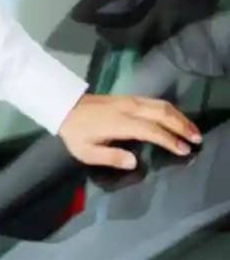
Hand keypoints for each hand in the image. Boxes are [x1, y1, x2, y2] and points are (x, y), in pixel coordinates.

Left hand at [58, 94, 202, 169]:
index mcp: (119, 123)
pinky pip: (153, 101)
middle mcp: (127, 108)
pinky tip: (175, 118)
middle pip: (162, 113)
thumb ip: (110, 157)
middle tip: (196, 138)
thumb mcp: (86, 151)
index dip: (169, 140)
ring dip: (178, 116)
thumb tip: (134, 162)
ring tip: (191, 129)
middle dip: (181, 125)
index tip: (184, 150)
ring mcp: (128, 100)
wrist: (63, 106)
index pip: (152, 130)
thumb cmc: (74, 132)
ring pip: (160, 104)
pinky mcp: (127, 98)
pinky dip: (168, 109)